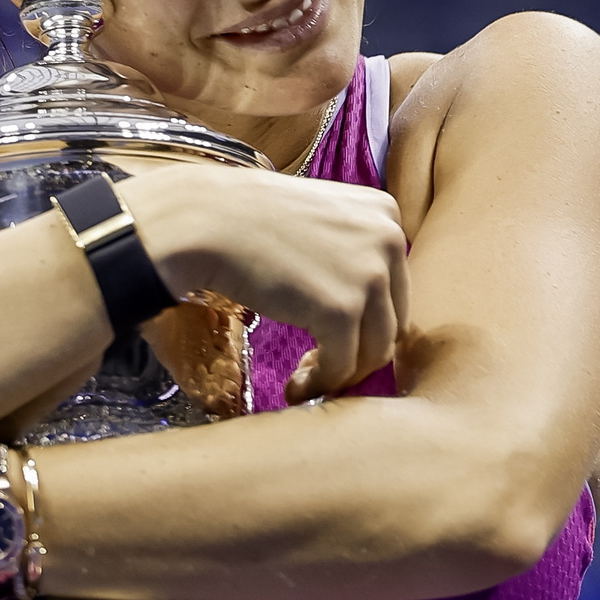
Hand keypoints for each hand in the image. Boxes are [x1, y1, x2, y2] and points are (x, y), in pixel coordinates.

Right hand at [122, 165, 408, 399]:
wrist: (206, 221)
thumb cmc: (248, 218)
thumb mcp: (319, 215)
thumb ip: (351, 247)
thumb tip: (364, 303)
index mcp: (386, 213)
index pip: (394, 284)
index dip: (365, 318)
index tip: (331, 334)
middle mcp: (389, 240)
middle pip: (390, 319)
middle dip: (356, 350)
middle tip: (316, 363)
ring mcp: (370, 275)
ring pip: (374, 350)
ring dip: (340, 374)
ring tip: (305, 379)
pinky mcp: (342, 310)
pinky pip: (342, 366)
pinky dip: (320, 385)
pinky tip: (294, 387)